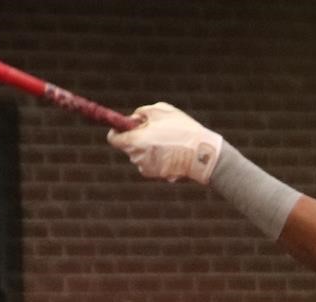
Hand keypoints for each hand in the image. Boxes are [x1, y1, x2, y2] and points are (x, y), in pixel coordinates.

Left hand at [108, 102, 223, 184]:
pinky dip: (158, 158)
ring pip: (141, 155)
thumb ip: (141, 113)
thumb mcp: (161, 110)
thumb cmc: (183, 129)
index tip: (128, 127)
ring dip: (148, 148)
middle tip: (156, 132)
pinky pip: (151, 163)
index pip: (113, 138)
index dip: (118, 131)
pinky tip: (173, 153)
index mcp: (134, 141)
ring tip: (168, 142)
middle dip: (137, 139)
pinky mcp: (157, 176)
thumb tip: (134, 120)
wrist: (203, 154)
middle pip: (128, 147)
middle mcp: (137, 157)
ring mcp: (147, 168)